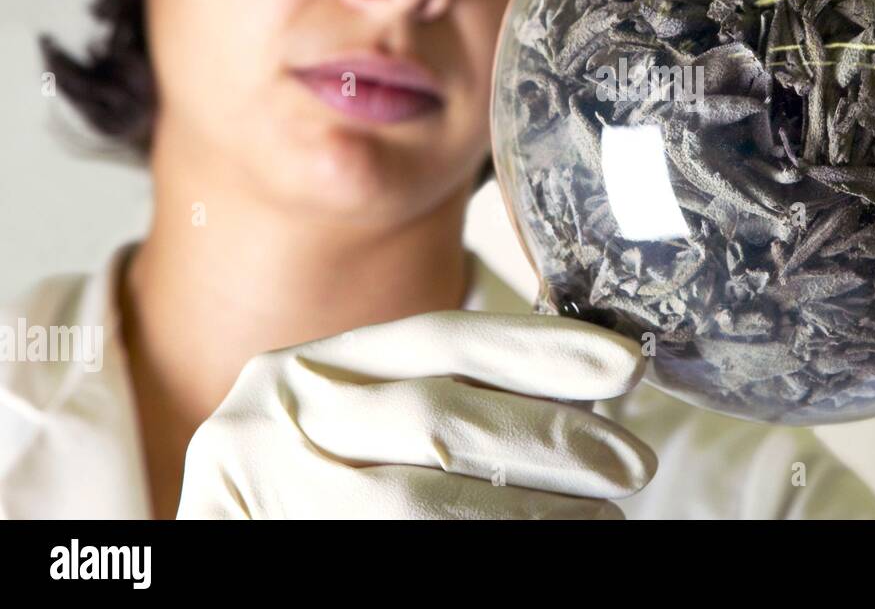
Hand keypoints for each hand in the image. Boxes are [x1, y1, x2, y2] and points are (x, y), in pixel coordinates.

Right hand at [176, 310, 656, 517]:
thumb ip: (449, 402)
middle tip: (631, 462)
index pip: (440, 339)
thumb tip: (585, 396)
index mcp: (313, 368)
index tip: (623, 364)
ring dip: (526, 510)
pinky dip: (480, 546)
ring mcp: (263, 487)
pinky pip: (395, 549)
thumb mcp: (365, 424)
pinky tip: (537, 548)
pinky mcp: (262, 544)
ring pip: (416, 499)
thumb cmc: (316, 483)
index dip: (537, 347)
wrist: (230, 537)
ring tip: (602, 518)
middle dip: (548, 436)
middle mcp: (281, 416)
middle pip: (436, 416)